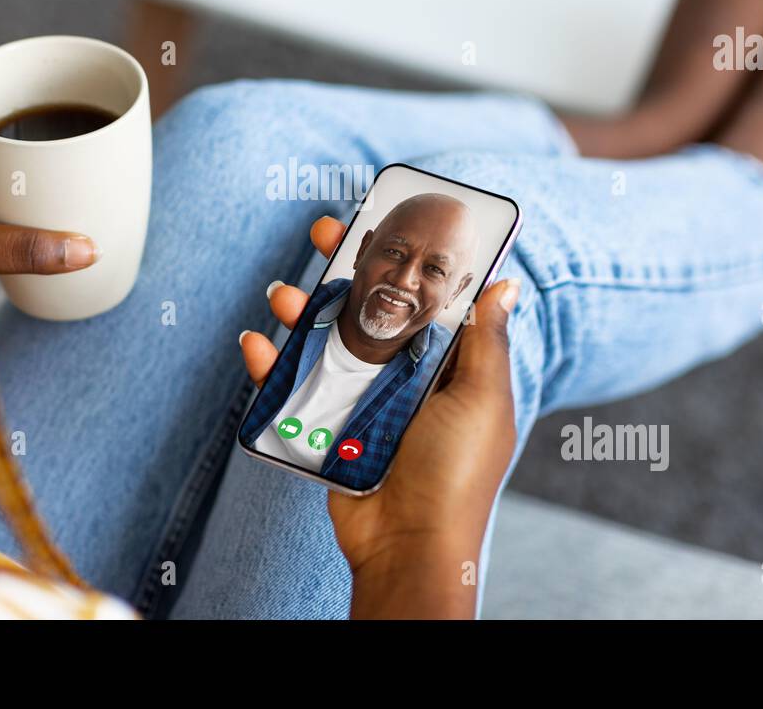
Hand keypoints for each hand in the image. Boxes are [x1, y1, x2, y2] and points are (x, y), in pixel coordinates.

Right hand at [240, 217, 519, 617]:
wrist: (407, 545)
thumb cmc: (455, 473)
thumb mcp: (482, 399)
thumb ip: (485, 341)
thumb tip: (506, 284)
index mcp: (445, 364)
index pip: (424, 295)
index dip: (405, 255)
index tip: (385, 218)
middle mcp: (403, 375)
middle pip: (368, 307)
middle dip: (344, 266)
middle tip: (323, 232)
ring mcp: (361, 399)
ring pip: (325, 339)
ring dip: (300, 311)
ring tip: (283, 297)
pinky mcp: (325, 425)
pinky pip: (292, 386)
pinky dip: (268, 365)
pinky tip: (256, 346)